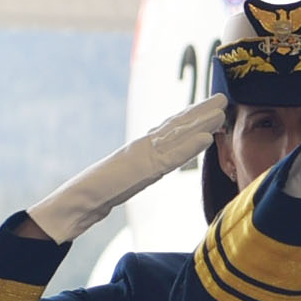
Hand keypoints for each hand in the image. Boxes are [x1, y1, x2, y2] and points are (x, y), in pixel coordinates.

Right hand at [30, 93, 226, 241]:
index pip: (169, 129)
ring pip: (176, 136)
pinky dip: (190, 147)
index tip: (209, 106)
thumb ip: (143, 170)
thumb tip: (154, 167)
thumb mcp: (127, 179)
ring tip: (221, 112)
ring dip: (200, 123)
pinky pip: (171, 157)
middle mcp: (142, 147)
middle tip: (223, 98)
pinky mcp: (142, 169)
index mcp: (140, 149)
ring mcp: (142, 156)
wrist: (77, 202)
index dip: (190, 116)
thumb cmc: (100, 192)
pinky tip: (207, 139)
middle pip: (175, 126)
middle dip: (200, 111)